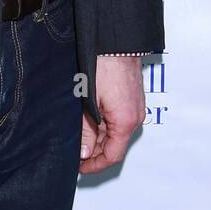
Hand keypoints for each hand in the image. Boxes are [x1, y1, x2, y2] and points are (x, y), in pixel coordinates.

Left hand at [79, 59, 145, 173]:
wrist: (116, 41)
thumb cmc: (104, 66)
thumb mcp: (89, 102)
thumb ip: (87, 130)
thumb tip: (84, 152)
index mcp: (126, 122)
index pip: (112, 156)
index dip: (94, 165)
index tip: (80, 168)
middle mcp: (135, 117)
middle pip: (114, 145)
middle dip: (94, 151)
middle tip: (75, 151)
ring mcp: (135, 107)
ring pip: (115, 132)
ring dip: (98, 136)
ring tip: (79, 134)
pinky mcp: (132, 98)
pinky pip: (118, 119)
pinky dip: (104, 124)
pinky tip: (89, 119)